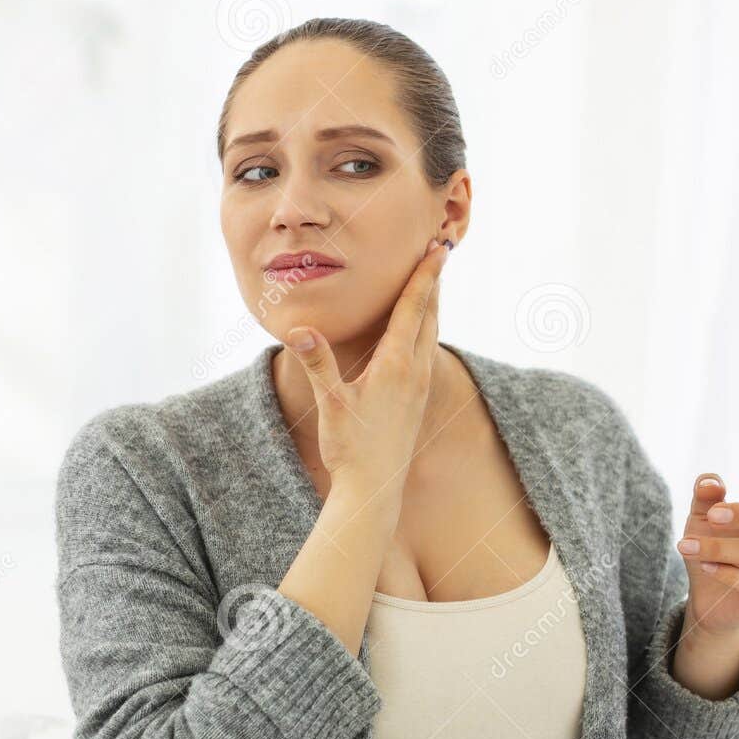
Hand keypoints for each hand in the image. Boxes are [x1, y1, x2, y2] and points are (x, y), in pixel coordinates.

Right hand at [283, 239, 448, 514]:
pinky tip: (418, 333)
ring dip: (431, 305)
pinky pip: (426, 353)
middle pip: (430, 314)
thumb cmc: (351, 448)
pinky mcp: (415, 401)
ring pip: (431, 334)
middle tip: (439, 249)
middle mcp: (416, 371)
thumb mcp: (331, 403)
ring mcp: (419, 387)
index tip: (437, 247)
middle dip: (434, 281)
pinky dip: (425, 330)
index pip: (415, 307)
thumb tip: (299, 329)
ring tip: (431, 282)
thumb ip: (317, 362)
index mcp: (398, 364)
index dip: (425, 274)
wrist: (374, 491)